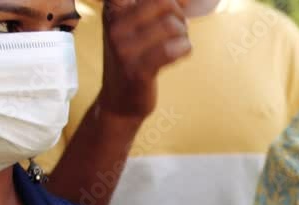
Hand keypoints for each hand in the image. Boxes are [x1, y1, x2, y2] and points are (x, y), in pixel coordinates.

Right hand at [97, 0, 192, 117]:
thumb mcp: (134, 27)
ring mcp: (124, 49)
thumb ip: (154, 8)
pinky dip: (185, 49)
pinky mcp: (138, 71)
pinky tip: (182, 52)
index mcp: (113, 10)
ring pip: (171, 26)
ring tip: (179, 43)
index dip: (167, 0)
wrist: (119, 101)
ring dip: (184, 34)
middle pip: (163, 2)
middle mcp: (115, 26)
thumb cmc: (133, 59)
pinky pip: (172, 50)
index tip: (178, 4)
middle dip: (179, 14)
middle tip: (179, 28)